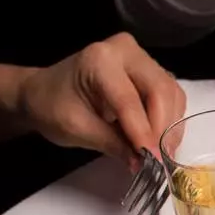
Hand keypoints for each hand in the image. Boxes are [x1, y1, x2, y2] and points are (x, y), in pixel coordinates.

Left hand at [17, 33, 187, 163]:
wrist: (43, 91)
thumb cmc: (51, 106)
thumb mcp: (76, 128)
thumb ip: (112, 144)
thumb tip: (143, 163)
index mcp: (100, 59)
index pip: (128, 99)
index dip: (142, 132)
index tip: (153, 160)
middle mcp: (127, 51)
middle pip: (159, 90)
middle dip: (162, 128)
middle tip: (161, 159)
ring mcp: (142, 58)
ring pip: (171, 94)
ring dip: (170, 126)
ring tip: (162, 152)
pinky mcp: (150, 71)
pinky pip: (170, 96)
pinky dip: (170, 120)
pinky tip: (161, 139)